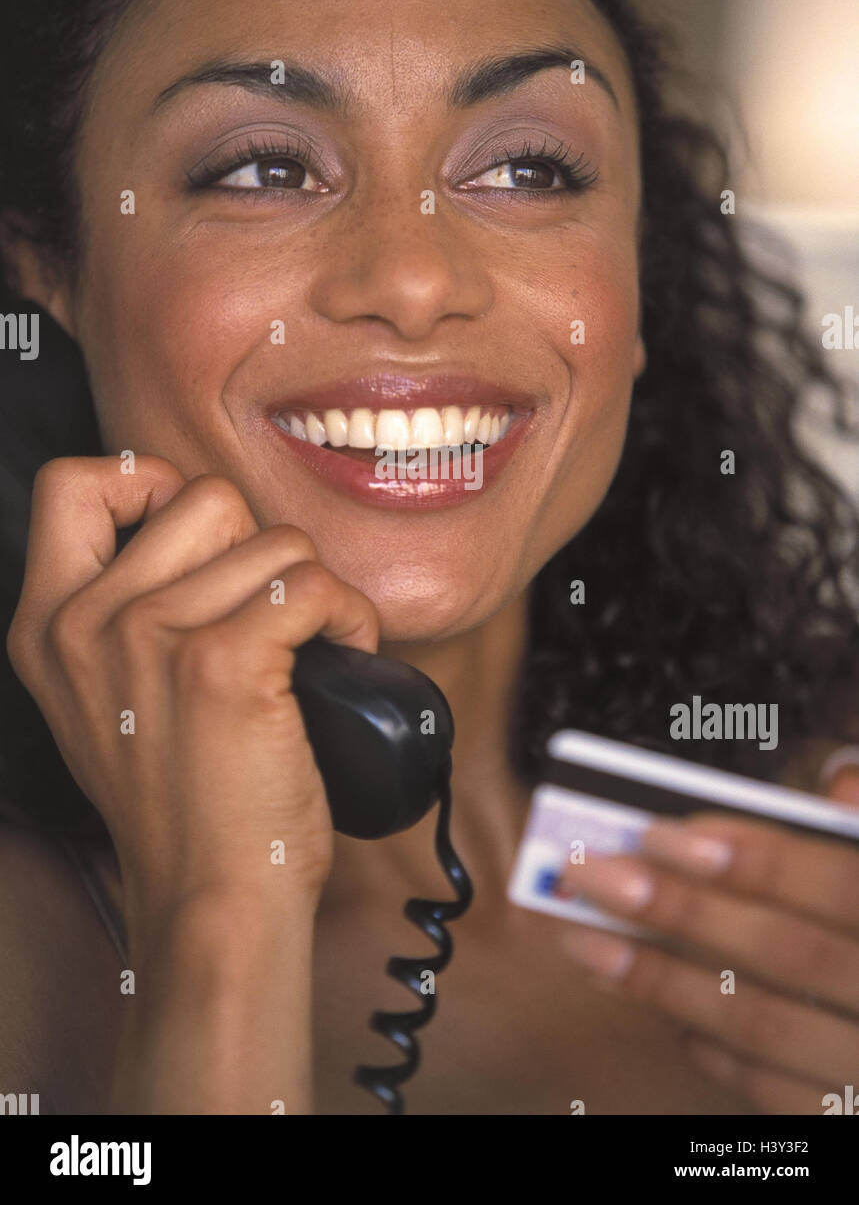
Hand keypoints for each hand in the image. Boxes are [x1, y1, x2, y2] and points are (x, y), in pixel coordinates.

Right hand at [7, 455, 378, 933]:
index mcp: (48, 625)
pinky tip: (343, 653)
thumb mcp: (105, 698)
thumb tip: (207, 531)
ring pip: (274, 539)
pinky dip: (350, 615)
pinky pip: (314, 584)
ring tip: (310, 646)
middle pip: (204, 497)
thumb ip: (122, 610)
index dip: (149, 483)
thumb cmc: (183, 801)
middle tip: (269, 614)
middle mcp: (86, 624)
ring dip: (314, 586)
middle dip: (258, 546)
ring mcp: (150, 638)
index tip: (202, 543)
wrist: (213, 898)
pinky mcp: (223, 664)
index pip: (75, 482)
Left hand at [555, 761, 858, 1112]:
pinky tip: (664, 1009)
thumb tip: (838, 784)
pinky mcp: (851, 1129)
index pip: (839, 884)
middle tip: (589, 875)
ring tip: (583, 942)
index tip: (658, 830)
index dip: (754, 856)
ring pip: (763, 1024)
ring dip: (662, 980)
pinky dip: (712, 1046)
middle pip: (786, 953)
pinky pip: (772, 1094)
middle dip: (679, 909)